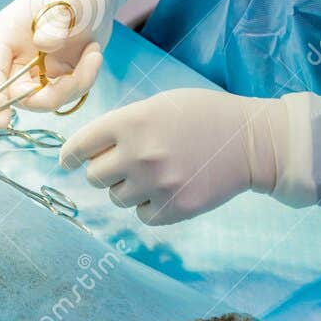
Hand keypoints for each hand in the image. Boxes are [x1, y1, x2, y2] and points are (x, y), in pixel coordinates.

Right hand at [0, 0, 140, 124]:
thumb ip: (54, 21)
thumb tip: (44, 44)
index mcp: (6, 36)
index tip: (1, 121)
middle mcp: (16, 57)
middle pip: (18, 94)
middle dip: (48, 95)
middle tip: (76, 79)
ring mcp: (37, 69)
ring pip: (45, 99)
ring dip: (74, 85)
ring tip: (94, 54)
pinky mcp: (57, 77)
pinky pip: (67, 93)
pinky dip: (84, 80)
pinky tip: (94, 54)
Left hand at [61, 89, 320, 223]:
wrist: (252, 140)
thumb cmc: (203, 116)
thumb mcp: (159, 104)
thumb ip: (124, 124)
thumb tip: (88, 150)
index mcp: (131, 122)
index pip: (79, 146)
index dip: (71, 155)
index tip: (68, 162)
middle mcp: (138, 155)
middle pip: (94, 177)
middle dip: (105, 171)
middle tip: (124, 164)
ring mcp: (157, 184)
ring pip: (116, 198)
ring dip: (126, 189)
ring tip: (152, 174)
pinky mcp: (175, 208)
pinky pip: (142, 215)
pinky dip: (148, 206)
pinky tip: (166, 190)